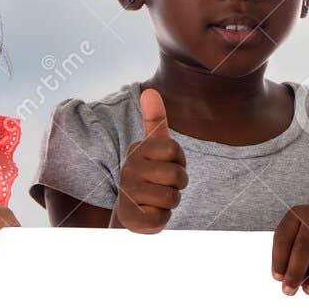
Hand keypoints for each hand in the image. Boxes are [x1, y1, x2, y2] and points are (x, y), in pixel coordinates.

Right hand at [113, 88, 188, 233]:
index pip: (174, 149)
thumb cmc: (149, 176)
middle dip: (178, 183)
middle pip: (177, 174)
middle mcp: (129, 169)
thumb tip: (150, 90)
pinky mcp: (132, 217)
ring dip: (171, 201)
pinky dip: (162, 217)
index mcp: (137, 150)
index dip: (179, 160)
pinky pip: (163, 216)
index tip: (169, 164)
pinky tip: (149, 213)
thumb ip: (154, 120)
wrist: (131, 211)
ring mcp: (128, 193)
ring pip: (172, 197)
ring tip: (156, 199)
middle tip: (164, 185)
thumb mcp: (154, 147)